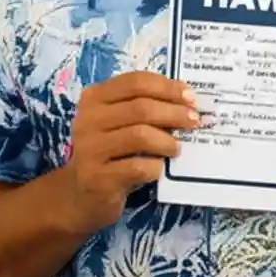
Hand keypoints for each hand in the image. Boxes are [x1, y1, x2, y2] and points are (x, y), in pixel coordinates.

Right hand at [61, 71, 200, 234]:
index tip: (190, 97)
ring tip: (177, 148)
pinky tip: (160, 169)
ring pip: (140, 135)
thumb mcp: (120, 123)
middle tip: (194, 121)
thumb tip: (187, 101)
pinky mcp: (98, 178)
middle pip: (141, 107)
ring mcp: (90, 150)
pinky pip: (136, 167)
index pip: (135, 81)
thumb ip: (145, 107)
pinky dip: (155, 166)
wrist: (81, 195)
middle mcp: (88, 120)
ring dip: (167, 141)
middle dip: (174, 113)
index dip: (167, 87)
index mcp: (94, 98)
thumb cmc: (110, 152)